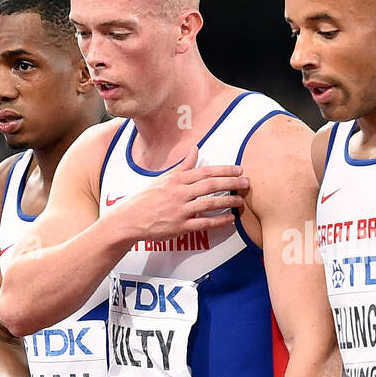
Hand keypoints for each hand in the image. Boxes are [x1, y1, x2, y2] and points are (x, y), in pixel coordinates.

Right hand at [110, 145, 249, 240]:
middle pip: (211, 186)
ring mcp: (179, 211)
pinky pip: (203, 224)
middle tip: (246, 183)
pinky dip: (219, 221)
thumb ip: (183, 166)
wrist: (129, 220)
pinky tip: (231, 219)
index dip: (224, 170)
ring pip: (209, 204)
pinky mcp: (179, 227)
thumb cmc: (147, 198)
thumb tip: (195, 149)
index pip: (205, 171)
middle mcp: (179, 193)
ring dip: (228, 202)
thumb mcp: (164, 178)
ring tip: (241, 201)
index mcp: (176, 180)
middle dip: (231, 183)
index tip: (239, 169)